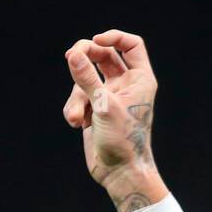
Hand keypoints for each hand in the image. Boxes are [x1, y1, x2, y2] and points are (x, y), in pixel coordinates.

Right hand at [63, 30, 166, 211]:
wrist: (120, 174)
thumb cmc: (123, 142)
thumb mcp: (104, 107)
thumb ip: (87, 78)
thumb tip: (72, 53)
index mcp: (140, 80)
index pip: (131, 45)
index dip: (113, 37)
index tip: (95, 41)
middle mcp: (126, 86)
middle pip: (101, 53)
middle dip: (83, 56)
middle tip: (71, 58)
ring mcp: (110, 97)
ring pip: (84, 78)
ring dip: (76, 95)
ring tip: (79, 117)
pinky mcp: (95, 110)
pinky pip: (77, 97)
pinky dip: (74, 108)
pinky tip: (78, 124)